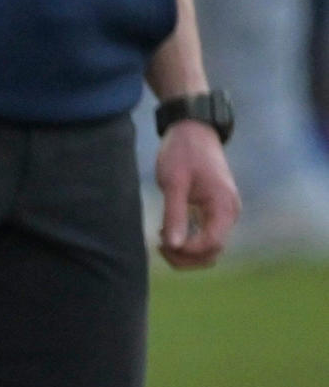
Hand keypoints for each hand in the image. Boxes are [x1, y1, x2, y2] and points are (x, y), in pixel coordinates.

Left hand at [156, 118, 237, 267]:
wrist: (193, 130)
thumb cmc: (183, 152)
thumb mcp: (174, 182)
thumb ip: (174, 214)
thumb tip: (172, 245)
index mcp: (223, 206)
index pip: (212, 244)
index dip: (187, 251)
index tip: (161, 243)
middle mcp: (229, 213)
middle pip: (212, 252)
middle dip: (185, 257)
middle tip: (157, 245)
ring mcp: (223, 213)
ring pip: (209, 248)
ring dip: (186, 252)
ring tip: (160, 239)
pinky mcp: (214, 210)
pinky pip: (205, 236)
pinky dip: (187, 241)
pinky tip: (165, 232)